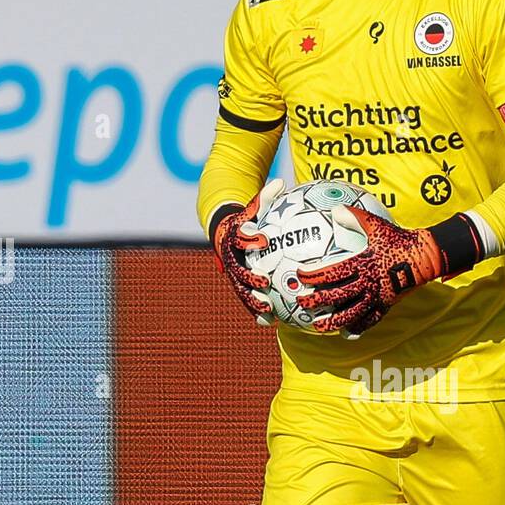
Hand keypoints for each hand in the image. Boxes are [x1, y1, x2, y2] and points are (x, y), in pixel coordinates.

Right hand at [212, 178, 286, 323]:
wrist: (225, 233)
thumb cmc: (246, 218)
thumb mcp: (254, 206)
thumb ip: (265, 197)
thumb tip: (279, 182)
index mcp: (233, 237)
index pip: (239, 236)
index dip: (249, 237)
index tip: (261, 239)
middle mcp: (231, 257)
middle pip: (238, 269)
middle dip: (249, 277)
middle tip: (264, 283)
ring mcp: (233, 273)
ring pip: (241, 289)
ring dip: (252, 301)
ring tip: (267, 312)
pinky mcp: (239, 285)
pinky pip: (248, 299)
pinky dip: (256, 311)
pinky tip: (271, 322)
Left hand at [295, 206, 443, 334]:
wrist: (425, 256)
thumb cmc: (399, 238)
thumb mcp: (376, 225)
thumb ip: (354, 217)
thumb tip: (335, 209)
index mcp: (362, 264)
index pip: (331, 273)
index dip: (313, 276)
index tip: (299, 275)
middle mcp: (367, 283)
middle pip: (336, 296)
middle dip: (315, 301)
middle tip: (300, 302)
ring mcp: (377, 297)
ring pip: (351, 314)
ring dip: (332, 322)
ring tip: (317, 326)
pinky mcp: (386, 305)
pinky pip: (370, 321)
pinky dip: (358, 328)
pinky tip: (346, 334)